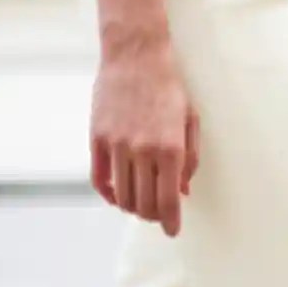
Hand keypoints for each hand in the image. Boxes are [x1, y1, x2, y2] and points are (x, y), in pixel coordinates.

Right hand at [90, 44, 199, 236]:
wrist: (135, 55)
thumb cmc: (169, 86)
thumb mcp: (190, 120)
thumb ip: (190, 159)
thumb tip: (183, 192)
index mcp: (171, 148)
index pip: (169, 200)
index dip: (170, 222)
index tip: (172, 231)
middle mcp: (143, 151)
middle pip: (144, 204)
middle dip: (153, 216)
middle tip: (158, 214)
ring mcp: (117, 145)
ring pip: (122, 196)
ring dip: (132, 207)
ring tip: (140, 204)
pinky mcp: (98, 139)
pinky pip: (99, 180)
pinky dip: (108, 194)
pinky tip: (117, 195)